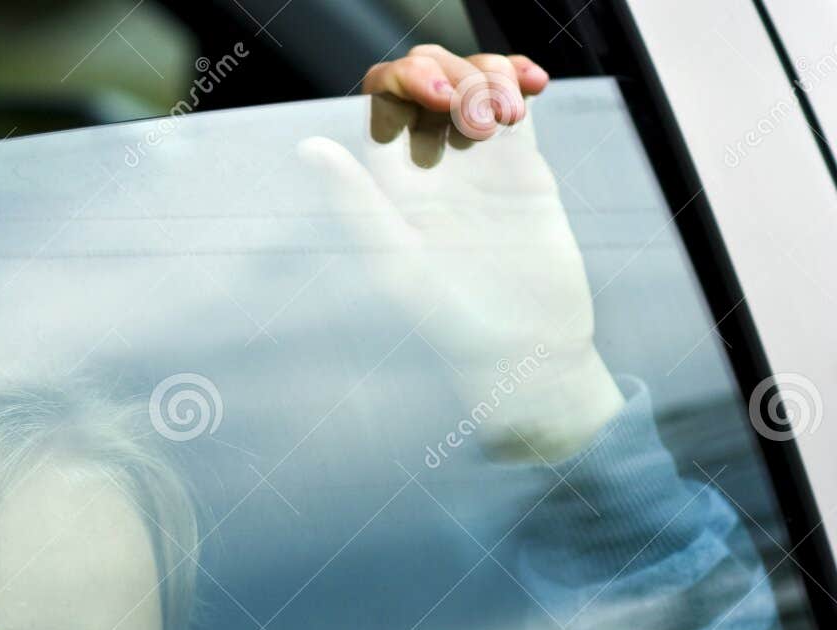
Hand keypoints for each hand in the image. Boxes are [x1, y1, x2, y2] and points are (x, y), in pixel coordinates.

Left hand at [302, 50, 625, 462]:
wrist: (524, 348)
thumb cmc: (452, 322)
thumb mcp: (396, 263)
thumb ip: (355, 202)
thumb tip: (308, 147)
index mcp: (390, 184)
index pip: (383, 101)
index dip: (405, 78)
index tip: (436, 98)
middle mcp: (429, 168)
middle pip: (427, 80)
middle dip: (449, 71)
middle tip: (471, 112)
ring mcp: (475, 164)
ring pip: (471, 83)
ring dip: (486, 79)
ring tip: (505, 120)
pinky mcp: (521, 167)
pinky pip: (514, 103)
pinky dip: (517, 81)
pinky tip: (530, 91)